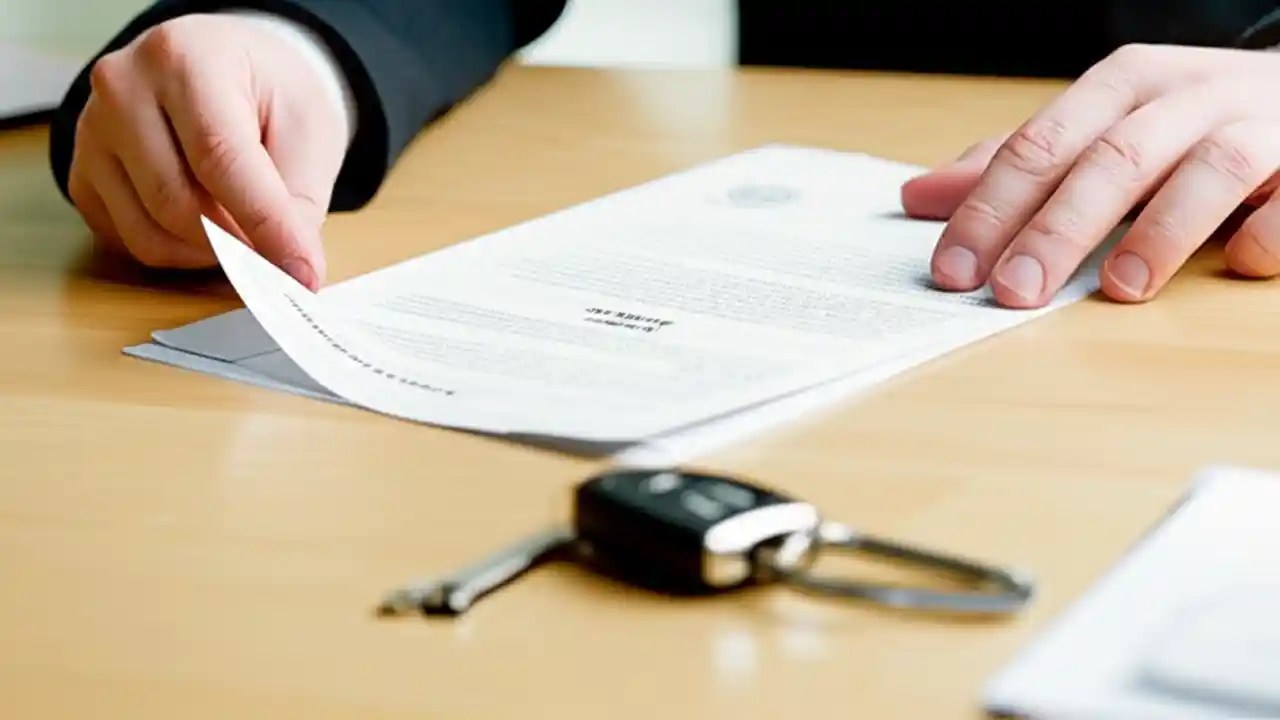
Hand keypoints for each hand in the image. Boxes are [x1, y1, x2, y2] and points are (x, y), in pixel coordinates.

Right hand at [68, 14, 347, 289]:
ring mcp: (91, 133)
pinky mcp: (83, 174)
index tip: (303, 274)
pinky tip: (209, 224)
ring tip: (247, 230)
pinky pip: (130, 242)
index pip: (220, 159)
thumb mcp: (307, 131)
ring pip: (151, 234)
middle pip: (179, 204)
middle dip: (240, 246)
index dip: (266, 226)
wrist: (228, 69)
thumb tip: (292, 273)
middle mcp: (122, 88)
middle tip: (282, 256)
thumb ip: (297, 202)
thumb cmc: (269, 94)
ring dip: (211, 254)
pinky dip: (180, 252)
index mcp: (185, 58)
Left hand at [900, 44, 1279, 307]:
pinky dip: (1269, 230)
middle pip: (1111, 159)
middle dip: (1057, 229)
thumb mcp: (1096, 132)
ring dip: (1161, 232)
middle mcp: (1185, 97)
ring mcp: (1257, 125)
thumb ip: (1017, 167)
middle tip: (1014, 291)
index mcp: (1120, 87)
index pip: (1039, 147)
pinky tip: (1241, 264)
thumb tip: (918, 198)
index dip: (990, 209)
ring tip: (1120, 290)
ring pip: (1207, 169)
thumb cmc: (1183, 124)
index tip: (952, 269)